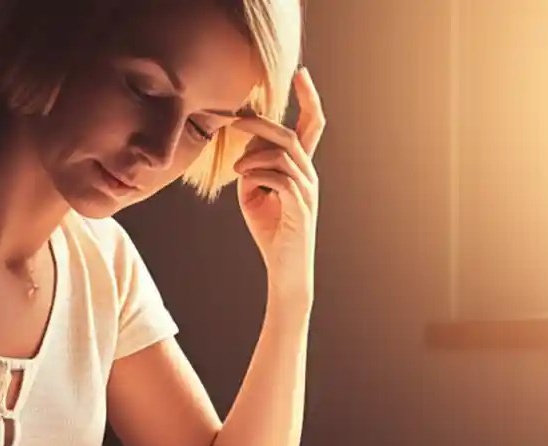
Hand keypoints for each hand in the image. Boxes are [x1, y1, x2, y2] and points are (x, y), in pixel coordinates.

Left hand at [231, 67, 325, 307]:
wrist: (286, 270)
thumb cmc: (271, 231)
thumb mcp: (254, 194)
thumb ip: (252, 169)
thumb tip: (245, 152)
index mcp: (302, 168)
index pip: (312, 126)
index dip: (309, 98)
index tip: (301, 74)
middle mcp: (310, 175)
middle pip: (291, 134)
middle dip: (262, 122)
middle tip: (235, 117)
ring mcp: (307, 190)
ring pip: (283, 153)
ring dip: (253, 154)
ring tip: (235, 166)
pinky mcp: (299, 207)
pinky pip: (279, 177)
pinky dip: (258, 172)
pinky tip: (242, 179)